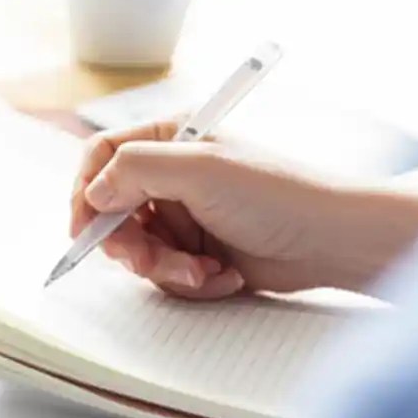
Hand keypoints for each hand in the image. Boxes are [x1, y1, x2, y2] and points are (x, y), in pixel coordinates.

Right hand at [71, 119, 417, 298]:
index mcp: (169, 138)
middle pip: (113, 210)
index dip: (86, 192)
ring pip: (139, 248)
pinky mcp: (199, 250)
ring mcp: (185, 213)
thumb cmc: (279, 193)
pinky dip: (190, 279)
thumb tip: (94, 193)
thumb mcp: (199, 168)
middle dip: (131, 243)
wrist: (333, 241)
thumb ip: (135, 170)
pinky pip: (167, 272)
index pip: (102, 157)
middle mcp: (172, 174)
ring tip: (202, 270)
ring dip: (166, 266)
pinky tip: (222, 274)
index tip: (84, 228)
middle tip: (148, 260)